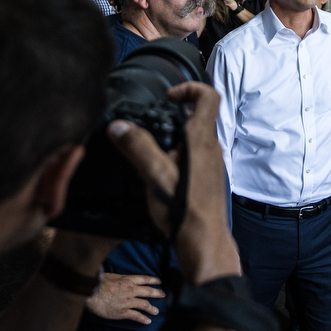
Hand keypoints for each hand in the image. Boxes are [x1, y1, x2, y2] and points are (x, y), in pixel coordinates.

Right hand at [85, 273, 164, 323]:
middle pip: (148, 291)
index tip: (159, 281)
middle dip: (157, 293)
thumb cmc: (98, 282)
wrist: (92, 293)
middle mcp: (131, 290)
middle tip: (163, 295)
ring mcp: (128, 302)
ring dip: (152, 308)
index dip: (153, 280)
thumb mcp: (111, 275)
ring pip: (144, 305)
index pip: (144, 279)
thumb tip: (120, 278)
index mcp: (128, 280)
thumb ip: (119, 278)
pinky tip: (148, 321)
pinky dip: (143, 319)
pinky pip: (136, 316)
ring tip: (156, 311)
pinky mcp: (123, 312)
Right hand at [107, 81, 239, 284]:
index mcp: (201, 140)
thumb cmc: (185, 210)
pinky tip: (159, 173)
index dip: (189, 88)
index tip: (168, 97)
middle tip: (151, 125)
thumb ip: (137, 147)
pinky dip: (177, 156)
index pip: (208, 96)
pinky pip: (193, 157)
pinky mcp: (207, 180)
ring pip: (195, 139)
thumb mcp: (154, 174)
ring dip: (174, 138)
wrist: (204, 242)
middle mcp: (210, 149)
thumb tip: (119, 126)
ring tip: (151, 151)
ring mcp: (211, 165)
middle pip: (198, 117)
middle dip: (173, 116)